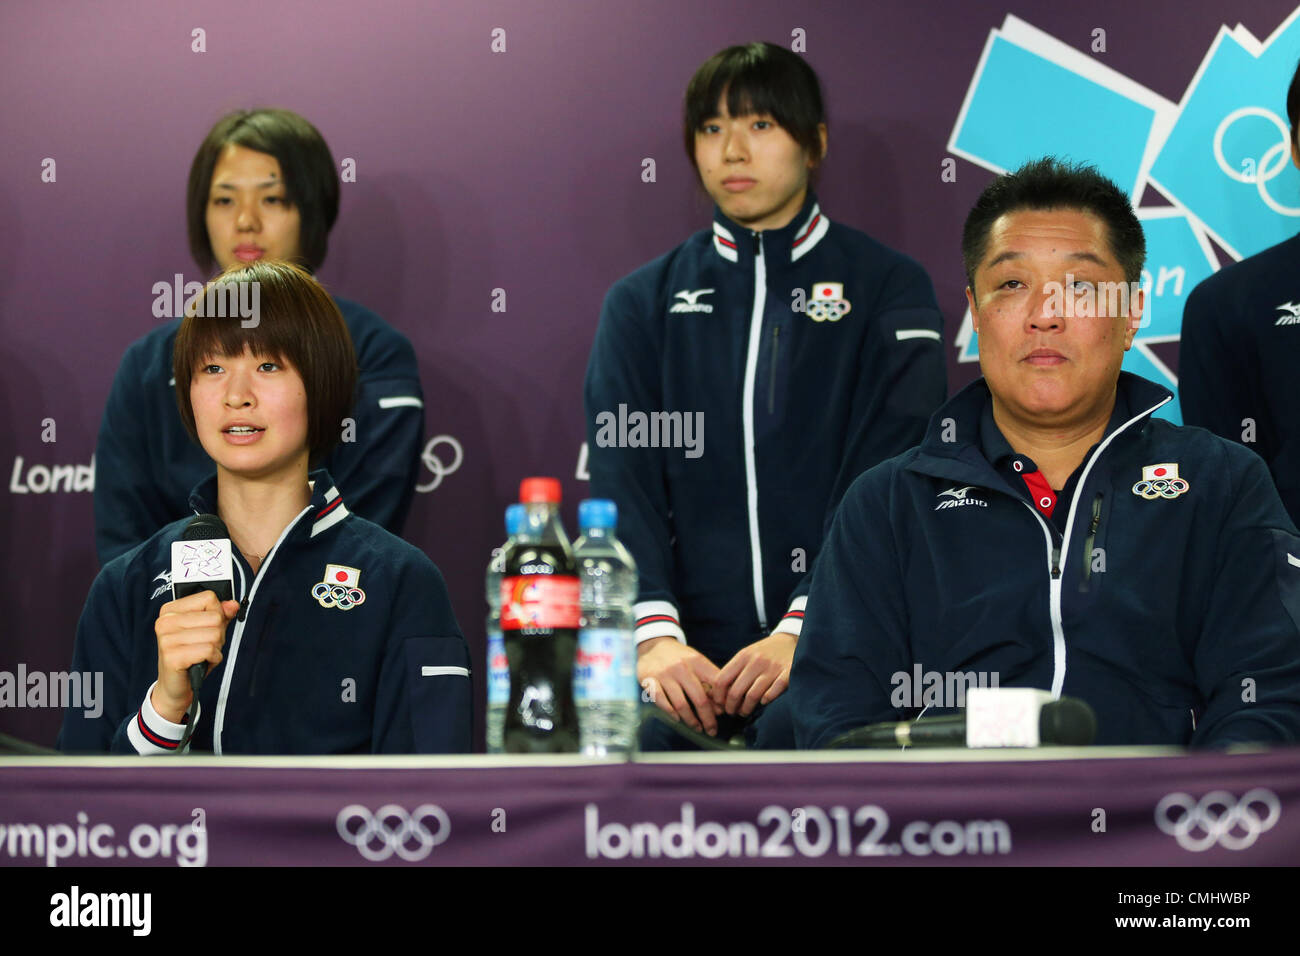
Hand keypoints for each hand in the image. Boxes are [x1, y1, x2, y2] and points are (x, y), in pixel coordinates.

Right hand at [152, 591, 238, 721]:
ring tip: (202, 654)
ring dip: (216, 648)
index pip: (209, 598)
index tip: (207, 627)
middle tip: (204, 645)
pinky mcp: (173, 657)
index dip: (217, 614)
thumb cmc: (190, 655)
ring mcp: (167, 639)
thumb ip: (220, 614)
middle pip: (215, 617)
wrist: (175, 685)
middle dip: (218, 634)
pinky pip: (210, 650)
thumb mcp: (207, 630)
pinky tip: (202, 663)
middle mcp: (165, 622)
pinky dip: (213, 659)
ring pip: (215, 634)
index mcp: (170, 610)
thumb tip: (233, 605)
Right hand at [637, 636, 722, 734]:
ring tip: (697, 728)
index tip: (723, 713)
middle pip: (700, 698)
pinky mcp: (650, 680)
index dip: (721, 701)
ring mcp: (665, 674)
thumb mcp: (696, 661)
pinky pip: (662, 702)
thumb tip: (720, 706)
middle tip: (712, 730)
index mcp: (697, 661)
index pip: (715, 684)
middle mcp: (681, 667)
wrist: (652, 645)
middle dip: (708, 719)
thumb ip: (709, 679)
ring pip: (681, 704)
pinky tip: (678, 719)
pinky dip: (671, 713)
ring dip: (691, 720)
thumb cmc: (679, 657)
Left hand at [711, 632, 796, 716]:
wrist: (790, 640)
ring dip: (746, 709)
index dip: (718, 696)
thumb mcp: (747, 655)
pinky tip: (764, 703)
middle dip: (731, 707)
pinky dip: (767, 699)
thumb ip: (734, 671)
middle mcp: (756, 661)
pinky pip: (774, 690)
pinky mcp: (788, 672)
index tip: (720, 704)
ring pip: (753, 695)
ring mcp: (772, 667)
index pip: (721, 680)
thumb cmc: (764, 652)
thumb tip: (719, 694)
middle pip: (735, 691)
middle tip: (732, 713)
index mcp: (743, 656)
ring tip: (745, 712)